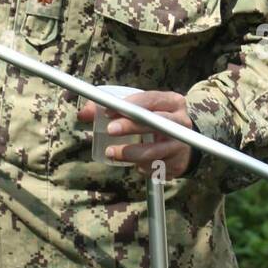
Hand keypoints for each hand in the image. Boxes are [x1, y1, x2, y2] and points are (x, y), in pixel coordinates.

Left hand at [78, 91, 196, 178]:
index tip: (108, 110)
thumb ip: (110, 108)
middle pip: (157, 123)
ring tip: (112, 153)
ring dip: (131, 152)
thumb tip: (83, 114)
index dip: (130, 104)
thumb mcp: (139, 109)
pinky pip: (157, 167)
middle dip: (132, 126)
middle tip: (110, 130)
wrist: (183, 144)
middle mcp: (181, 122)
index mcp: (172, 102)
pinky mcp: (178, 163)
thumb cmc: (155, 121)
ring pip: (156, 150)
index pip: (151, 99)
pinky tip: (136, 165)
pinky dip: (143, 167)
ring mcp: (182, 144)